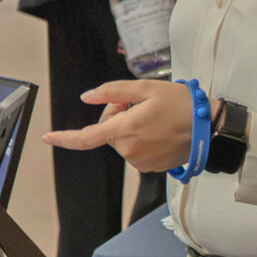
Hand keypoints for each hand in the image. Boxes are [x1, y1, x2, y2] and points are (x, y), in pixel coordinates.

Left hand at [42, 79, 194, 174]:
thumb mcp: (146, 88)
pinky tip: (159, 129)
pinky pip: (135, 150)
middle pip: (108, 131)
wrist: (210, 127)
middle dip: (117, 116)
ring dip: (130, 127)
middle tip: (139, 104)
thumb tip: (87, 97)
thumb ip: (112, 92)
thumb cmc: (181, 105)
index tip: (47, 137)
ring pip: (122, 140)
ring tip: (154, 117)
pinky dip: (141, 138)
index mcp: (125, 131)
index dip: (64, 138)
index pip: (86, 138)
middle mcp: (130, 150)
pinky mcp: (151, 167)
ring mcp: (141, 162)